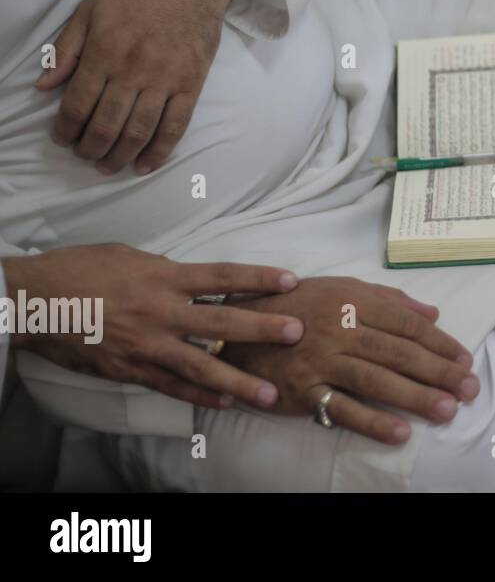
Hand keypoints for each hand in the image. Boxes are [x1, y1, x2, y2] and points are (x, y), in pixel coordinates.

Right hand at [2, 244, 302, 408]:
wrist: (34, 300)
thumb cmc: (81, 270)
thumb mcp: (130, 257)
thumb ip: (168, 270)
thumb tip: (197, 280)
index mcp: (163, 276)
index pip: (222, 275)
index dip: (258, 278)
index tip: (291, 280)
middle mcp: (160, 311)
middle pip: (222, 320)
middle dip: (262, 328)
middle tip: (296, 333)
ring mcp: (145, 344)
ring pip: (201, 364)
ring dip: (238, 380)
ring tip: (269, 394)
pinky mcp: (128, 369)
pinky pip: (170, 385)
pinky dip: (198, 395)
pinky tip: (223, 401)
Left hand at [36, 0, 243, 175]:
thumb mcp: (90, 11)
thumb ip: (65, 50)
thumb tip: (44, 86)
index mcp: (104, 52)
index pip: (77, 105)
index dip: (65, 129)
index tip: (62, 139)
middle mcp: (133, 70)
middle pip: (106, 125)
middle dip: (90, 148)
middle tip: (85, 155)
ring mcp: (166, 80)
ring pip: (139, 131)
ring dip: (120, 156)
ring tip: (109, 166)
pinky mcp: (192, 84)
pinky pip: (175, 125)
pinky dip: (160, 150)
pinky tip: (146, 164)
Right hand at [221, 277, 478, 444]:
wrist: (236, 329)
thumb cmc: (295, 307)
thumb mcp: (340, 289)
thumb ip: (388, 300)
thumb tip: (433, 312)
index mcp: (353, 300)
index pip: (406, 323)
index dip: (440, 342)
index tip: (465, 359)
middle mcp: (340, 328)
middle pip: (399, 352)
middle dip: (439, 371)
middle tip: (470, 387)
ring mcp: (322, 361)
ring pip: (377, 379)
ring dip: (416, 396)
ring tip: (448, 409)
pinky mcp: (304, 390)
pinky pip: (342, 408)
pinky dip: (372, 421)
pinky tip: (399, 433)